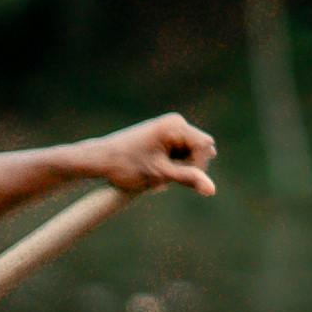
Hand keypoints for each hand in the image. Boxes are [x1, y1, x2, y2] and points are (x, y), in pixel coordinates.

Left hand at [69, 114, 220, 198]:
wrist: (99, 159)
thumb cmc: (126, 166)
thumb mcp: (159, 174)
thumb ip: (188, 179)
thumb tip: (213, 190)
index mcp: (175, 126)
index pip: (205, 147)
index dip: (198, 167)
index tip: (178, 181)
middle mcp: (175, 122)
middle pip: (200, 149)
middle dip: (187, 167)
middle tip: (164, 179)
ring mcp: (170, 127)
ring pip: (190, 152)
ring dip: (179, 167)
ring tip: (158, 177)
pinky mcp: (164, 135)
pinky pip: (180, 151)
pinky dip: (172, 164)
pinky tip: (156, 172)